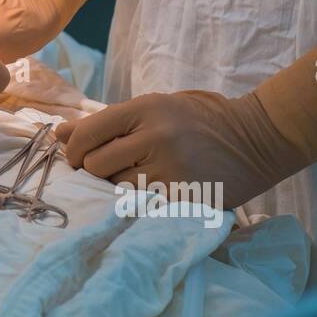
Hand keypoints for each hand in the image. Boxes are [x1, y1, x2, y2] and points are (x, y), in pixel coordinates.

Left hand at [57, 32, 316, 207]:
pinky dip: (140, 205)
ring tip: (137, 180)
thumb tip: (59, 133)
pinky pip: (143, 207)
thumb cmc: (198, 121)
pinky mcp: (185, 196)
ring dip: (117, 189)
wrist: (257, 138)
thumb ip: (106, 121)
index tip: (76, 159)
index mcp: (145, 109)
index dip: (73, 150)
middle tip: (107, 171)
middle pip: (95, 165)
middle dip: (93, 172)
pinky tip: (152, 196)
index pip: (88, 133)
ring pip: (116, 189)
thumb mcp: (153, 109)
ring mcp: (172, 169)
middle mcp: (156, 136)